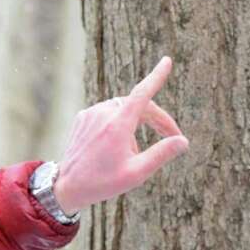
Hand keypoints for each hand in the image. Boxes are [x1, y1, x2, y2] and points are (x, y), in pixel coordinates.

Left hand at [52, 56, 188, 212]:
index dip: (156, 76)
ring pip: (124, 112)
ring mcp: (91, 114)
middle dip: (158, 119)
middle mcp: (103, 113)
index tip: (166, 61)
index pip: (142, 93)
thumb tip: (183, 141)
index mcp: (117, 125)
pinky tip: (113, 150)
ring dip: (136, 127)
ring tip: (133, 154)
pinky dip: (118, 127)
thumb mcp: (136, 174)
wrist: (66, 187)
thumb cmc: (102, 183)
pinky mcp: (82, 118)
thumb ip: (161, 154)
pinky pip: (108, 116)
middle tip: (173, 137)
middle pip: (139, 106)